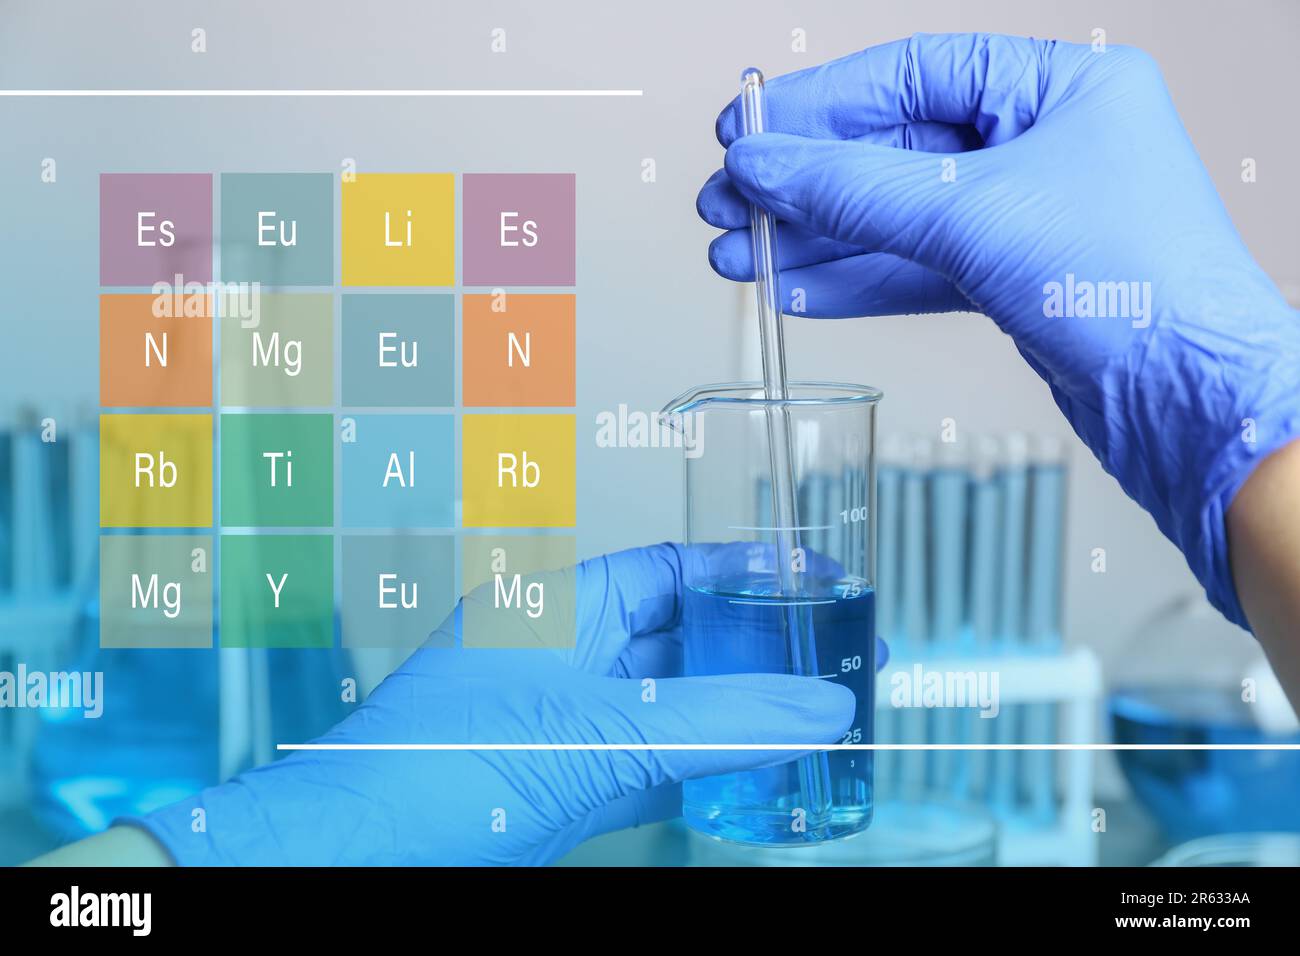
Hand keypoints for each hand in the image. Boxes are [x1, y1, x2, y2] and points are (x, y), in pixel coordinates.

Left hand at [128, 543, 880, 864]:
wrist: (362, 858)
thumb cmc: (431, 766)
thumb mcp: (598, 735)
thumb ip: (715, 723)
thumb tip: (818, 708)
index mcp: (558, 609)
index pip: (668, 569)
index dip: (742, 569)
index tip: (812, 575)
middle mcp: (563, 656)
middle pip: (678, 638)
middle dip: (751, 650)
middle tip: (827, 659)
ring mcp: (563, 721)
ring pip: (668, 708)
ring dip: (731, 719)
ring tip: (808, 721)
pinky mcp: (563, 783)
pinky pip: (649, 768)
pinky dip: (698, 775)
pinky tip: (750, 784)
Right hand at [697, 33, 1299, 627]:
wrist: (1192, 405)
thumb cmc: (1133, 286)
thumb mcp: (973, 216)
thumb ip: (855, 189)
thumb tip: (764, 164)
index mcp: (1060, 88)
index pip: (911, 75)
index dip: (819, 104)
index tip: (748, 128)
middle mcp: (1046, 144)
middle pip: (893, 149)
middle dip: (806, 184)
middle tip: (729, 203)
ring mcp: (1029, 216)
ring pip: (897, 217)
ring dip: (817, 240)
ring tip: (742, 256)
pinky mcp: (1015, 282)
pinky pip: (917, 268)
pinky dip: (857, 281)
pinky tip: (799, 290)